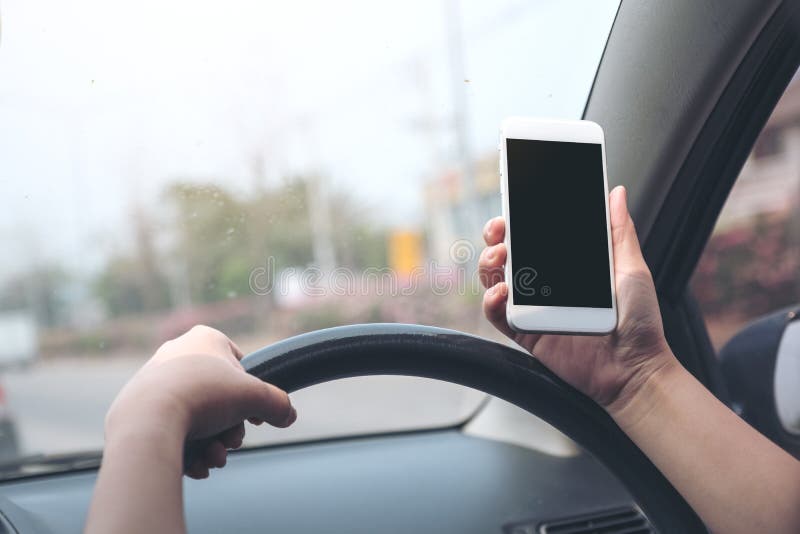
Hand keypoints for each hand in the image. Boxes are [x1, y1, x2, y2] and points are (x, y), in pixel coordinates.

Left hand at [105, 325, 295, 478]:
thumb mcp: (254, 396)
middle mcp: (176, 353)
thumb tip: (288, 415)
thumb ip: (277, 403)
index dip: (252, 395)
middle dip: (230, 427)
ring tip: (213, 457)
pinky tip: (196, 464)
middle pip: (218, 396)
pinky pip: (171, 427)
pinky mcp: (135, 405)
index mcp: (205, 338)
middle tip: (232, 442)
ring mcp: (154, 379)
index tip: (255, 418)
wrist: (149, 419)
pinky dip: (187, 447)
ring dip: (211, 442)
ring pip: (195, 416)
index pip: (239, 365)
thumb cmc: (204, 395)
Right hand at [479, 186, 676, 412]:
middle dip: (495, 237)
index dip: (517, 221)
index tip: (512, 207)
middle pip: (506, 254)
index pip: (533, 237)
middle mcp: (545, 285)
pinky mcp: (526, 333)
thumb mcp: (632, 268)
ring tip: (501, 257)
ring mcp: (533, 308)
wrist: (636, 368)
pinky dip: (491, 301)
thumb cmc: (640, 322)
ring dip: (489, 263)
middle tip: (500, 230)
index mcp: (566, 266)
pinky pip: (497, 315)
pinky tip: (502, 292)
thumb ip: (619, 231)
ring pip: (495, 279)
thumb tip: (617, 193)